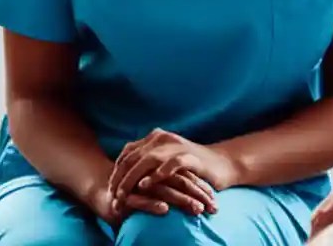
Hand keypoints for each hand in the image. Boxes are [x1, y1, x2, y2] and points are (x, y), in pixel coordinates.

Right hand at [87, 177, 203, 227]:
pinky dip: (152, 204)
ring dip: (182, 200)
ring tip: (197, 210)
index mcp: (162, 166)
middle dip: (197, 195)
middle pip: (179, 181)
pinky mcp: (124, 193)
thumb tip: (201, 198)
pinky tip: (164, 210)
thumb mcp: (158, 186)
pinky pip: (139, 199)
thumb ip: (175, 185)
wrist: (100, 185)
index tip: (215, 203)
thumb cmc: (135, 189)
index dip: (201, 189)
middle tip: (211, 207)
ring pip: (164, 190)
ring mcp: (138, 181)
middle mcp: (152, 171)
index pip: (187, 177)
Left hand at [110, 129, 238, 208]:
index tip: (110, 187)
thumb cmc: (192, 166)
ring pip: (148, 160)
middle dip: (121, 177)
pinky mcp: (190, 157)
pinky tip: (146, 184)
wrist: (222, 164)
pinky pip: (170, 164)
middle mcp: (164, 139)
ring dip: (133, 178)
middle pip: (134, 156)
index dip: (117, 170)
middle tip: (113, 195)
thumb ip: (148, 160)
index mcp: (156, 137)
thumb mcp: (166, 159)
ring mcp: (177, 146)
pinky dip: (157, 174)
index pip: (128, 152)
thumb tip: (124, 171)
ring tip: (124, 193)